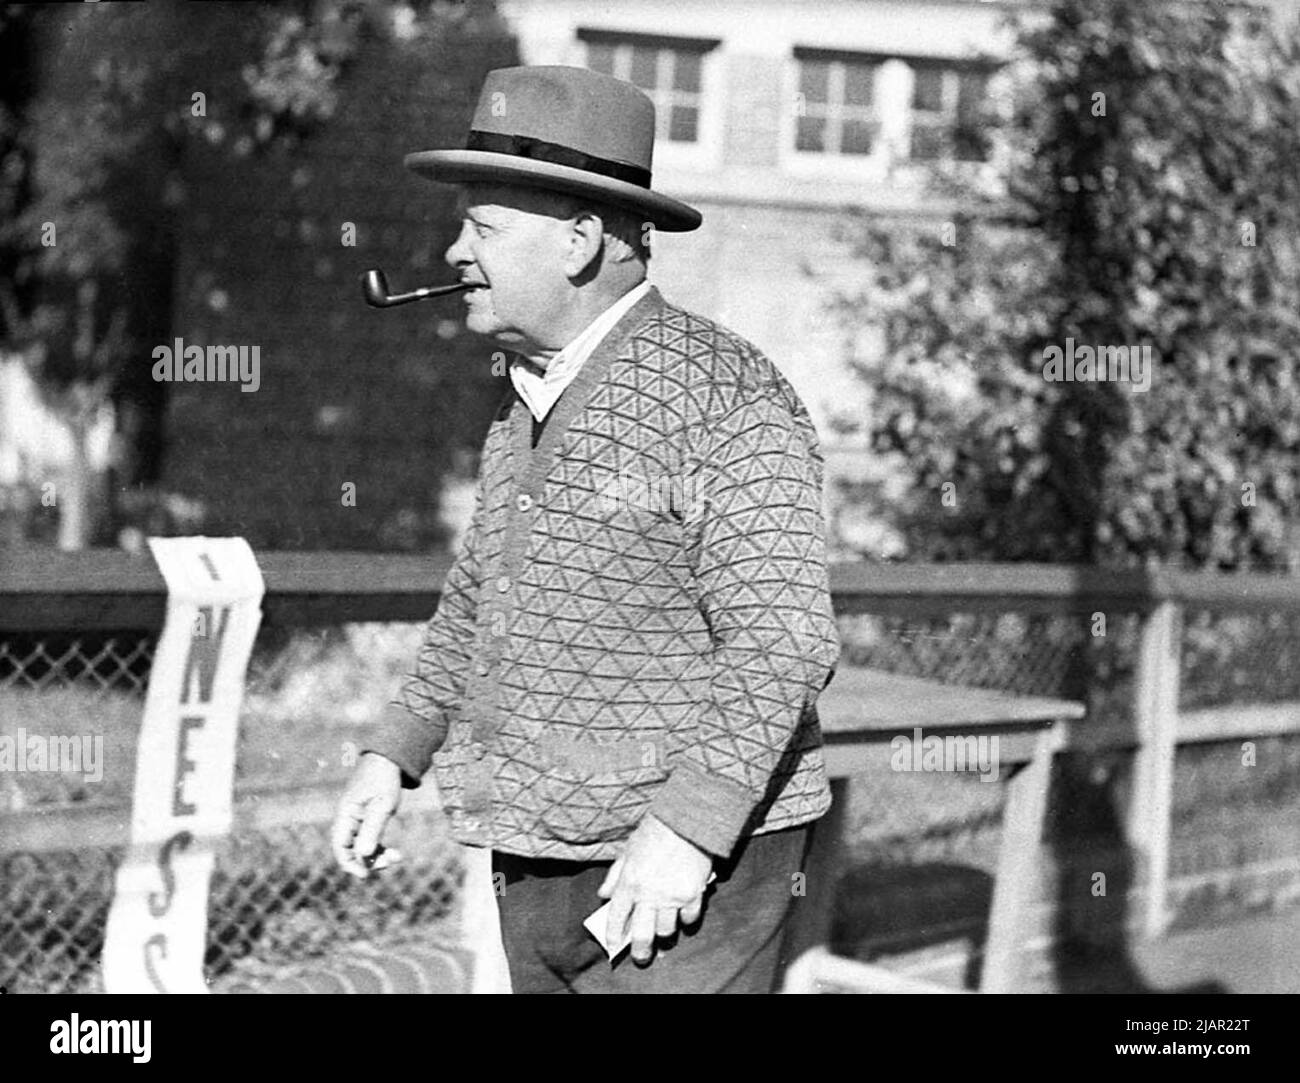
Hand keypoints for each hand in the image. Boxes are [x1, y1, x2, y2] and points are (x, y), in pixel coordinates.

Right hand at [331, 752, 402, 878]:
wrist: (391, 757)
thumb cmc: (385, 778)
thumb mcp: (382, 804)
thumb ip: (372, 829)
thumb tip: (362, 855)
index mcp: (346, 814)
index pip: (340, 846)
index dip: (349, 863)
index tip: (365, 875)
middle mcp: (348, 818)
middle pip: (351, 849)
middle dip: (368, 860)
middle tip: (390, 861)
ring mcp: (358, 819)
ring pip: (362, 847)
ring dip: (376, 856)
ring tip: (397, 857)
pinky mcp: (368, 818)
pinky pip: (370, 840)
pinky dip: (380, 848)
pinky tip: (394, 852)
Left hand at [597, 814, 712, 963]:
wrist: (687, 819)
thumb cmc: (655, 831)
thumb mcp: (628, 849)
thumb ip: (615, 874)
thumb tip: (603, 894)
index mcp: (629, 882)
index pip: (617, 916)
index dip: (613, 934)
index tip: (613, 944)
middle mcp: (649, 894)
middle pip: (642, 934)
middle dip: (640, 950)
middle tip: (641, 957)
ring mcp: (672, 896)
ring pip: (666, 931)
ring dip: (663, 934)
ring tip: (663, 932)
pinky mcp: (693, 894)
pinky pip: (689, 919)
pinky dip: (686, 921)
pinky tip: (683, 916)